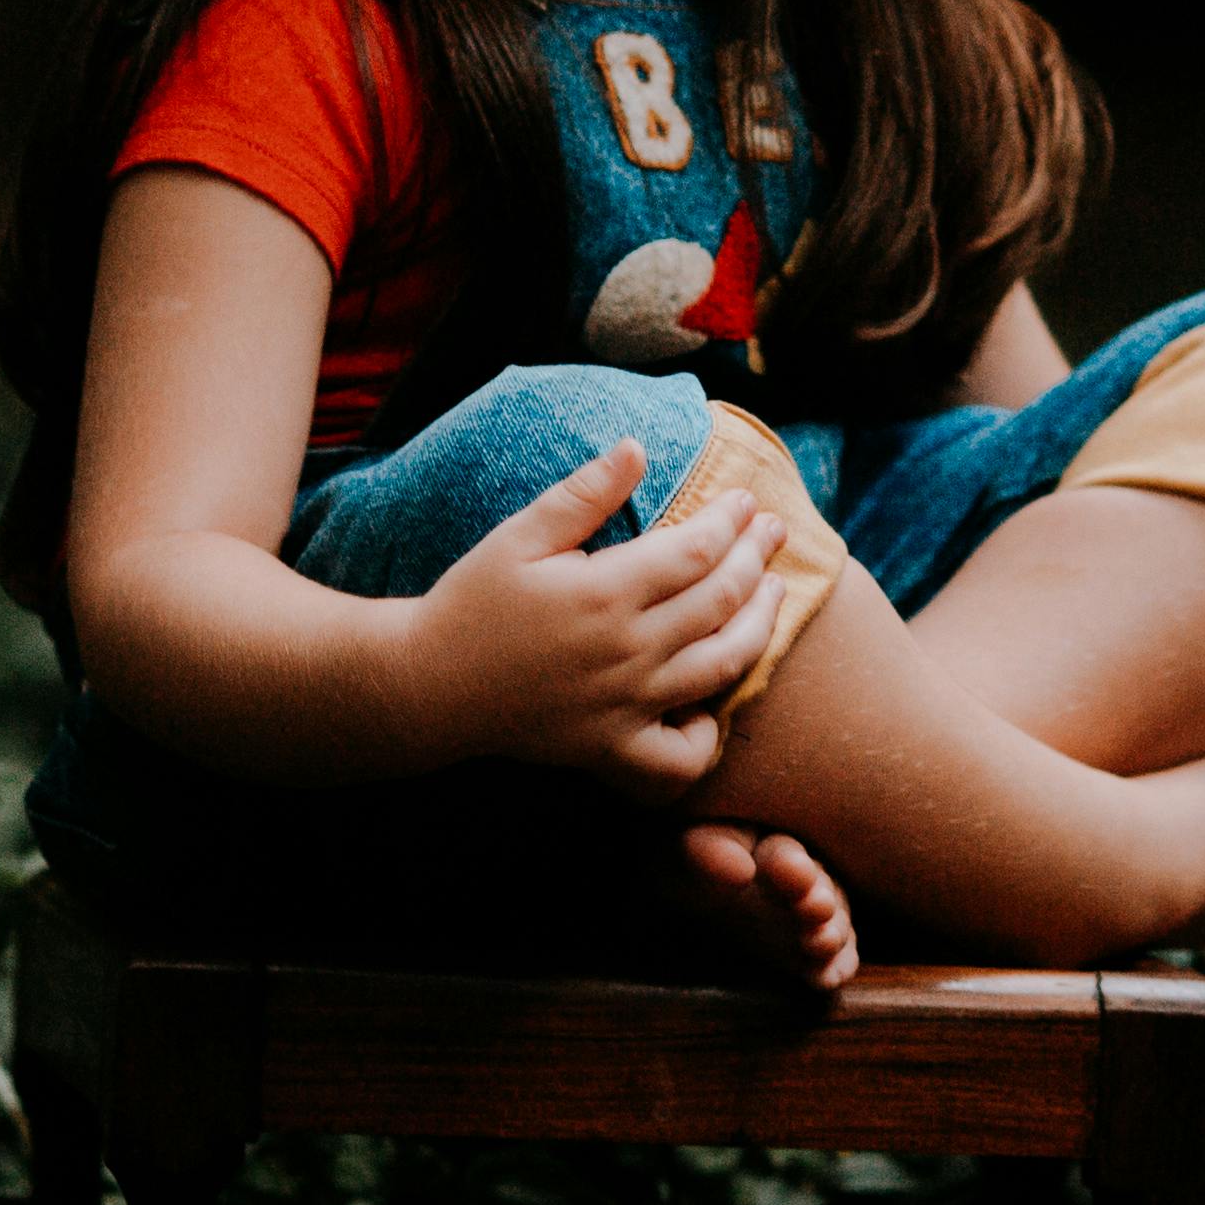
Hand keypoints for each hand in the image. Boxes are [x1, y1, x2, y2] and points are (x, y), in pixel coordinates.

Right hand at [403, 439, 787, 795]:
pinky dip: (711, 735)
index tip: (747, 499)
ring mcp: (625, 706)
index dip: (731, 521)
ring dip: (761, 626)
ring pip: (723, 667)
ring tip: (775, 594)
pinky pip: (682, 758)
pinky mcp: (613, 749)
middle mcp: (626, 652)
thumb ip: (585, 493)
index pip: (697, 549)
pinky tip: (716, 701)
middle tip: (774, 530)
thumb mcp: (520, 534)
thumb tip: (639, 447)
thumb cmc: (472, 602)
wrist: (428, 685)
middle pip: (721, 600)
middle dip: (758, 558)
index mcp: (605, 592)